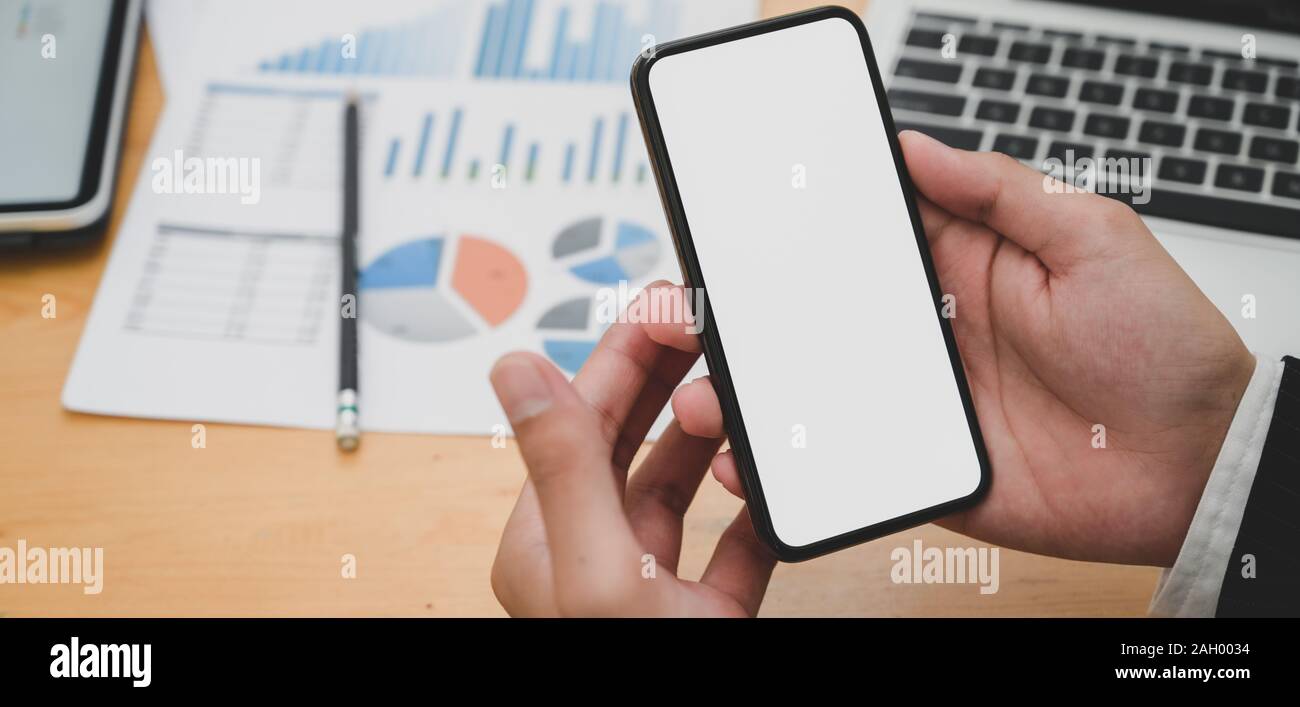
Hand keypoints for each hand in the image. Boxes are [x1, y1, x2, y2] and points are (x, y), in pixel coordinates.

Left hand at [488, 289, 774, 616]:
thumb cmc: (629, 680)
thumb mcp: (597, 566)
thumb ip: (566, 466)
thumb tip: (516, 368)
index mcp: (548, 544)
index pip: (582, 424)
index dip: (624, 357)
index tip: (662, 309)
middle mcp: (595, 559)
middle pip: (629, 442)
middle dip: (664, 377)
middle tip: (698, 325)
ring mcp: (652, 587)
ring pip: (678, 488)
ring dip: (709, 437)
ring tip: (735, 394)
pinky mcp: (706, 615)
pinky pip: (737, 546)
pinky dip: (755, 508)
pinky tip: (766, 476)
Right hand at [705, 131, 1254, 566]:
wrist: (1197, 468)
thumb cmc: (1161, 347)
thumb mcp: (1094, 238)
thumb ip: (1001, 191)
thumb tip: (916, 144)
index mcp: (963, 268)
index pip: (866, 238)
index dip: (806, 228)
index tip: (747, 224)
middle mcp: (932, 332)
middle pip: (826, 315)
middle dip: (760, 315)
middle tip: (702, 313)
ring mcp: (924, 402)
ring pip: (823, 389)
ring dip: (764, 390)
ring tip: (710, 391)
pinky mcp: (925, 466)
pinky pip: (851, 463)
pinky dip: (800, 465)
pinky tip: (756, 460)